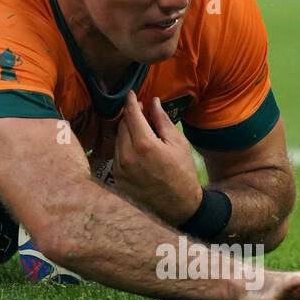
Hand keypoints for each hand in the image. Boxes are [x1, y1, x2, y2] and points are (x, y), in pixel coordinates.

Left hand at [113, 95, 201, 225]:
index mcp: (144, 145)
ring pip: (117, 140)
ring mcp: (119, 169)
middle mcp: (127, 157)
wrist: (179, 206)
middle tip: (141, 113)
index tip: (130, 93)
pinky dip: (124, 148)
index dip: (130, 102)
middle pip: (122, 126)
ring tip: (141, 132)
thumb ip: (162, 120)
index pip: (131, 115)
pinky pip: (117, 155)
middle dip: (130, 117)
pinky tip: (137, 150)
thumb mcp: (177, 143)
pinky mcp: (117, 179)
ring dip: (126, 132)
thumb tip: (153, 102)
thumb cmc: (182, 173)